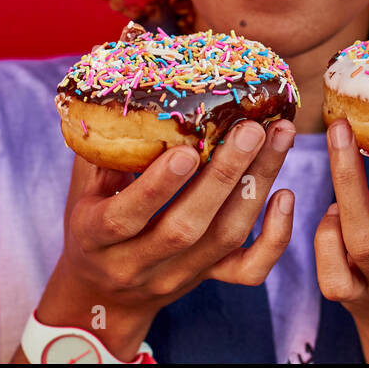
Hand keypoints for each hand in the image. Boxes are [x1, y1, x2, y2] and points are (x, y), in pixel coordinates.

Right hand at [29, 118, 295, 360]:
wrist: (103, 293)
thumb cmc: (92, 220)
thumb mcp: (83, 185)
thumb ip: (102, 142)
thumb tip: (128, 74)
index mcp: (95, 235)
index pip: (125, 217)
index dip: (157, 187)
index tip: (188, 150)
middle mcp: (136, 262)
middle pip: (186, 228)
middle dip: (223, 177)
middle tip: (251, 130)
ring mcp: (176, 275)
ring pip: (224, 239)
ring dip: (256, 187)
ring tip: (278, 139)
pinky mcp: (207, 279)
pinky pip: (249, 270)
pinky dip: (274, 237)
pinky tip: (285, 195)